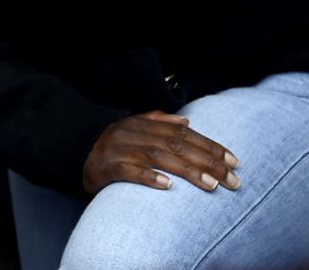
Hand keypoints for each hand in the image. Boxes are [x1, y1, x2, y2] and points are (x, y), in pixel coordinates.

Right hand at [83, 113, 240, 196]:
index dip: (210, 146)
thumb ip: (159, 122)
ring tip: (212, 185)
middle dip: (208, 162)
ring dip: (188, 171)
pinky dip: (148, 177)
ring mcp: (120, 150)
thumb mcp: (135, 127)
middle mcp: (134, 134)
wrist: (74, 151)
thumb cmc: (112, 144)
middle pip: (177, 145)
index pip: (184, 133)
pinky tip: (167, 186)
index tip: (234, 161)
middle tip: (233, 180)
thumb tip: (186, 122)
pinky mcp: (107, 168)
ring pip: (159, 157)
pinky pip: (128, 172)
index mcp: (143, 124)